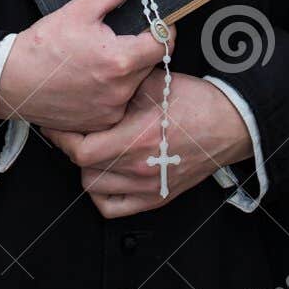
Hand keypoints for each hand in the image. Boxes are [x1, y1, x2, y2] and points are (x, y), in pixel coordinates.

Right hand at [0, 0, 174, 132]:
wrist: (11, 81)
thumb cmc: (42, 46)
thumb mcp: (80, 9)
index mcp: (120, 61)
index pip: (164, 43)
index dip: (163, 27)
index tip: (153, 19)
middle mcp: (120, 90)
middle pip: (150, 63)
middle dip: (140, 46)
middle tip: (119, 36)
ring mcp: (110, 111)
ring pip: (135, 84)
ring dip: (127, 69)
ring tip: (101, 57)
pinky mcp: (100, 123)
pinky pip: (119, 103)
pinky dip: (112, 90)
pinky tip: (93, 78)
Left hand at [44, 69, 252, 217]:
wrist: (230, 124)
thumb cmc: (197, 103)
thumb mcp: (155, 83)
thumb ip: (122, 85)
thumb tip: (94, 81)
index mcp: (138, 137)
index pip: (83, 149)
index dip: (64, 137)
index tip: (58, 124)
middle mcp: (141, 167)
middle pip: (85, 168)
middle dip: (73, 147)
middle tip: (74, 131)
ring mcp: (148, 187)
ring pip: (94, 187)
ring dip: (86, 168)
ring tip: (91, 148)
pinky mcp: (156, 197)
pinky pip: (112, 207)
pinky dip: (101, 193)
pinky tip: (105, 173)